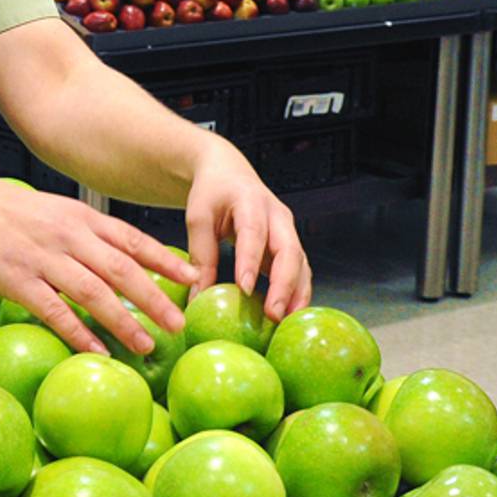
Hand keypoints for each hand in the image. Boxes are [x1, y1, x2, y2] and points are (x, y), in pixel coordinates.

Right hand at [0, 175, 194, 355]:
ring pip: (93, 291)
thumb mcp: (58, 213)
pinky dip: (78, 332)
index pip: (133, 240)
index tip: (194, 280)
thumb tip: (124, 260)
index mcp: (82, 219)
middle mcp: (70, 236)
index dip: (166, 261)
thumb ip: (89, 234)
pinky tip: (96, 351)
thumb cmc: (11, 212)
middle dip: (155, 298)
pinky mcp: (17, 279)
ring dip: (123, 321)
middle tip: (180, 324)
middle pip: (122, 269)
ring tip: (146, 345)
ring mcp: (43, 258)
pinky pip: (53, 310)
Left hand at [185, 139, 310, 321]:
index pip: (254, 233)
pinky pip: (299, 271)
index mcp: (251, 202)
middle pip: (289, 251)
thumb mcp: (199, 217)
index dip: (251, 261)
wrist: (229, 173)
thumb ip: (201, 255)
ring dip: (296, 294)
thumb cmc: (212, 194)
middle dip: (284, 284)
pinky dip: (296, 293)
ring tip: (286, 323)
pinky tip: (288, 317)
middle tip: (273, 315)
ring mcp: (288, 231)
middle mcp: (278, 216)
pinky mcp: (290, 246)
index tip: (244, 289)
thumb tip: (196, 300)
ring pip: (300, 264)